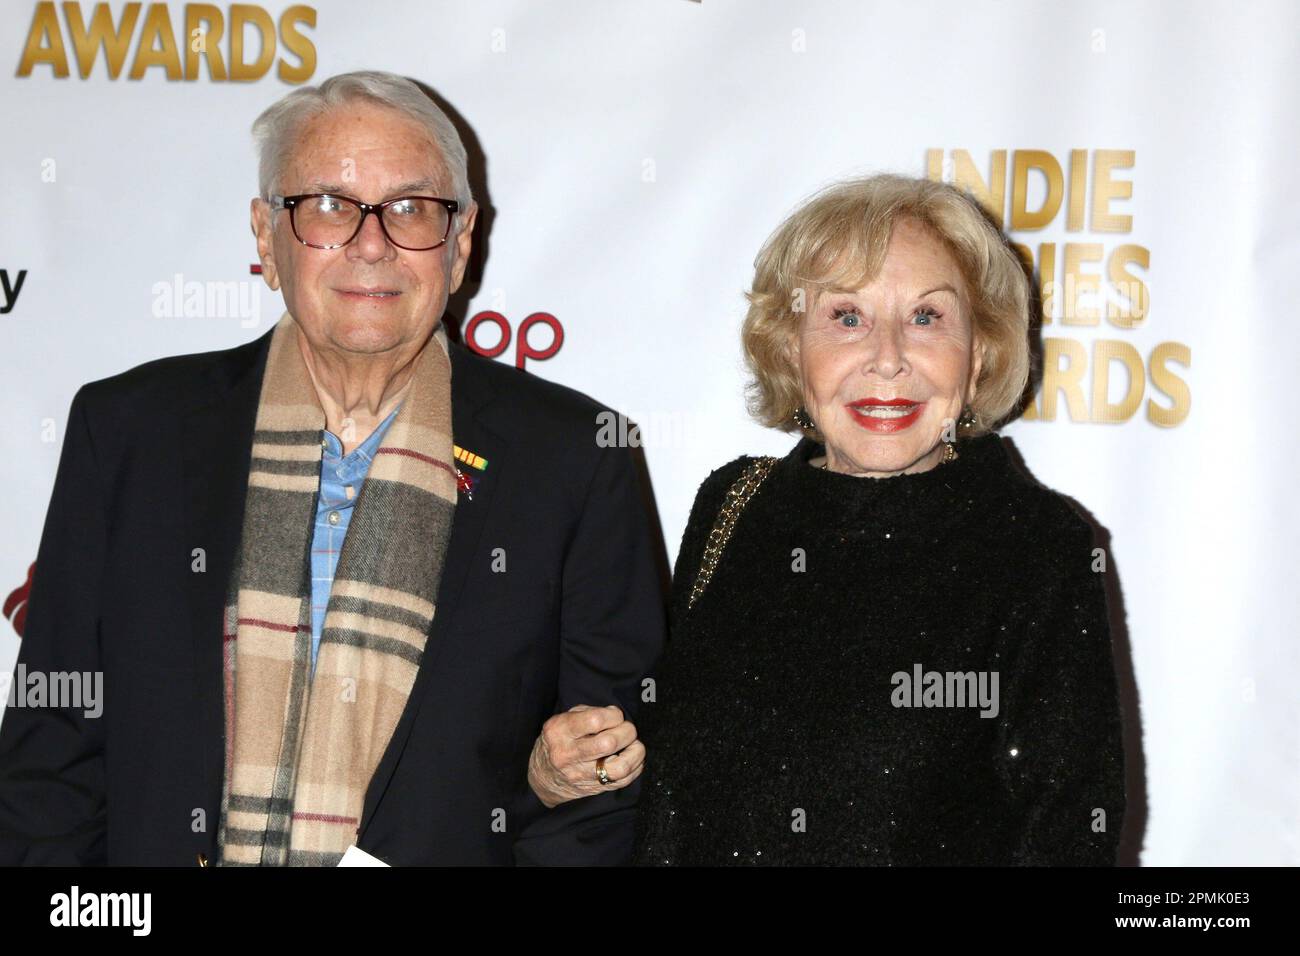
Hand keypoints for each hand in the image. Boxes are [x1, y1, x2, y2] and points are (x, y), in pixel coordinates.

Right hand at [527, 704, 644, 807]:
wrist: (543, 776)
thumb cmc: (558, 741)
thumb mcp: (563, 719)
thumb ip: (588, 712)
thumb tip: (615, 714)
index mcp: (559, 731)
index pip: (595, 721)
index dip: (614, 715)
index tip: (616, 716)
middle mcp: (568, 754)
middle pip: (609, 743)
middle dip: (627, 732)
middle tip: (627, 729)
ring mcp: (581, 775)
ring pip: (620, 768)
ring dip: (635, 753)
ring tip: (634, 745)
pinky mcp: (593, 789)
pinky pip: (623, 781)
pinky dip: (635, 767)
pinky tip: (632, 758)